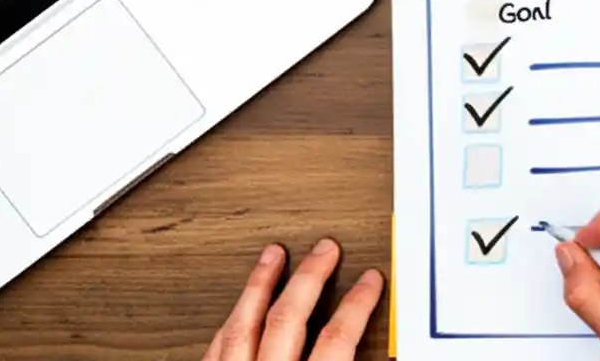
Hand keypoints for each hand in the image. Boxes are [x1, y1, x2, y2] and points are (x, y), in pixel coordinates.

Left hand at [205, 239, 385, 360]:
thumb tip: (385, 354)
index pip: (336, 339)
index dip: (356, 305)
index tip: (369, 281)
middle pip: (287, 318)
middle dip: (309, 277)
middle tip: (324, 249)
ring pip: (242, 325)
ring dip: (259, 285)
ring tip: (272, 255)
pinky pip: (214, 348)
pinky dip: (230, 323)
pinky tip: (236, 308)